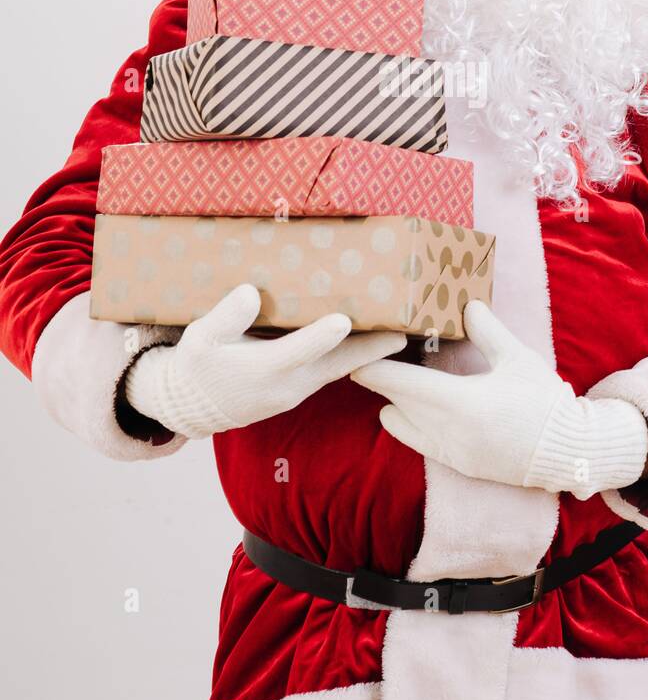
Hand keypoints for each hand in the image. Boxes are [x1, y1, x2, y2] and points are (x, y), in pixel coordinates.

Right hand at [124, 283, 407, 438]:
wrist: (192, 407)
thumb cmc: (197, 367)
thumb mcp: (199, 340)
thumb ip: (225, 318)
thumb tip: (250, 293)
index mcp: (262, 369)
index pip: (296, 351)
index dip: (319, 337)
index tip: (342, 321)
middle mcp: (287, 384)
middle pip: (336, 364)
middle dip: (370, 349)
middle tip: (403, 331)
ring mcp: (298, 390)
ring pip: (340, 368)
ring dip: (369, 351)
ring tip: (399, 328)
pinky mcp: (300, 389)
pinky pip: (333, 371)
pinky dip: (355, 356)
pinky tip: (372, 337)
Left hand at [351, 299, 647, 496]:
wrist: (568, 452)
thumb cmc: (545, 401)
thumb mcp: (517, 358)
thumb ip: (487, 330)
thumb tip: (468, 303)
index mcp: (459, 402)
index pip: (399, 384)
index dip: (372, 369)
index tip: (353, 354)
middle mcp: (448, 432)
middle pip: (395, 403)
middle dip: (379, 381)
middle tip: (363, 357)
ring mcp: (452, 453)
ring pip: (403, 425)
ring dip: (393, 402)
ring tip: (386, 378)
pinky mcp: (459, 465)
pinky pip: (419, 443)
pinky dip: (407, 424)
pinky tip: (403, 409)